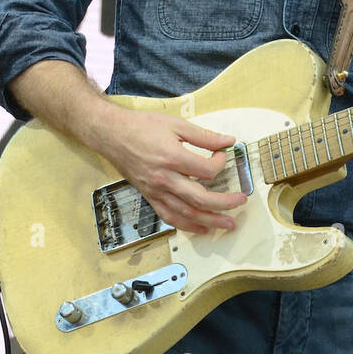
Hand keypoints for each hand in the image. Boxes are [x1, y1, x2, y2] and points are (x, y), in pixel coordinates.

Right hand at [95, 108, 242, 234]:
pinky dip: (187, 225)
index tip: (222, 155)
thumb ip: (204, 136)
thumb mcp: (176, 125)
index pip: (206, 171)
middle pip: (200, 198)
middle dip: (224, 203)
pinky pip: (169, 216)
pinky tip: (201, 228)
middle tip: (240, 201)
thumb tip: (227, 141)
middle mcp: (164, 178)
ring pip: (186, 212)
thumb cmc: (141, 127)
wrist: (112, 135)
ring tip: (227, 224)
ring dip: (209, 221)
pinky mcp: (150, 196)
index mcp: (172, 157)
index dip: (220, 164)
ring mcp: (156, 190)